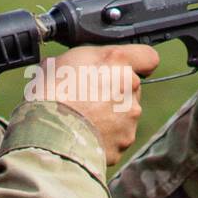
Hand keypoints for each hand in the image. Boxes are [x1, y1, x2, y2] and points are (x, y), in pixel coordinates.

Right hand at [41, 45, 159, 165]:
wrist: (50, 133)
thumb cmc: (50, 94)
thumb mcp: (58, 62)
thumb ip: (81, 61)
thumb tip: (74, 67)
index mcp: (116, 61)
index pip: (148, 57)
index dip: (137, 63)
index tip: (124, 70)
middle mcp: (130, 86)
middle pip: (131, 88)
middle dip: (114, 93)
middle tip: (88, 99)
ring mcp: (130, 117)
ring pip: (125, 114)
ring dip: (109, 117)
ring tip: (82, 121)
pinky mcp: (124, 141)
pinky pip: (117, 138)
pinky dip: (104, 138)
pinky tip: (84, 136)